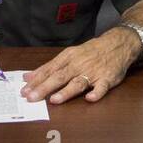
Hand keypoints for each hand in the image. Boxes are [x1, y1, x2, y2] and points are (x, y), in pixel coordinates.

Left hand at [21, 28, 139, 104]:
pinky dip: (96, 92)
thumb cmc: (91, 51)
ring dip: (66, 91)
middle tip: (31, 98)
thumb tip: (28, 77)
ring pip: (78, 82)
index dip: (36, 80)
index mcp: (69, 57)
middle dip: (44, 87)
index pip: (49, 69)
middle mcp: (79, 64)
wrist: (118, 43)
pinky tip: (90, 98)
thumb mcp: (70, 54)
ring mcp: (93, 72)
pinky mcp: (107, 78)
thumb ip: (50, 67)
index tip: (24, 90)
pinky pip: (102, 87)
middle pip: (59, 77)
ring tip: (55, 100)